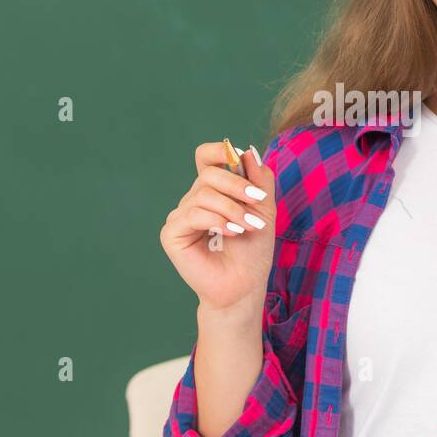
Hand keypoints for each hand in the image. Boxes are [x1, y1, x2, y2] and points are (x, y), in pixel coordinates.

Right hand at [159, 141, 275, 314]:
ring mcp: (181, 216)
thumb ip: (260, 180)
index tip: (240, 160)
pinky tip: (232, 233)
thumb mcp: (264, 209)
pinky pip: (192, 214)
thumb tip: (248, 151)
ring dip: (232, 209)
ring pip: (203, 194)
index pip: (207, 157)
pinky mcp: (172, 234)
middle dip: (237, 184)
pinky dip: (217, 220)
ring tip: (248, 226)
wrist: (244, 285)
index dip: (219, 151)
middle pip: (209, 173)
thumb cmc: (253, 250)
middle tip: (256, 202)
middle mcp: (194, 200)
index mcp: (213, 191)